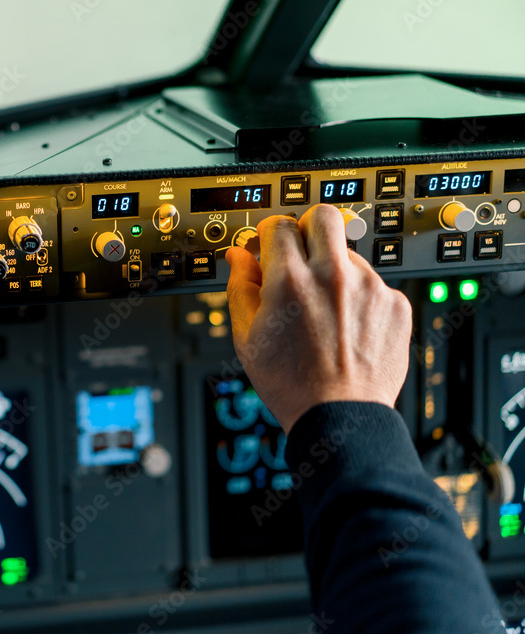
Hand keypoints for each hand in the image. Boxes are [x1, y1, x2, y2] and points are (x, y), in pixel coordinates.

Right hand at [224, 204, 411, 432]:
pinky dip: (359, 299)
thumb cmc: (291, 384)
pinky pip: (374, 285)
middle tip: (300, 251)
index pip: (278, 224)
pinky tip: (346, 328)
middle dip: (306, 227)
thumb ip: (240, 287)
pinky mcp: (395, 304)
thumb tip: (239, 257)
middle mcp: (333, 276)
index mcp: (290, 281)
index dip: (268, 234)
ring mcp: (370, 288)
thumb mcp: (247, 337)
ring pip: (348, 255)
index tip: (269, 246)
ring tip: (323, 312)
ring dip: (333, 271)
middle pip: (322, 215)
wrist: (340, 418)